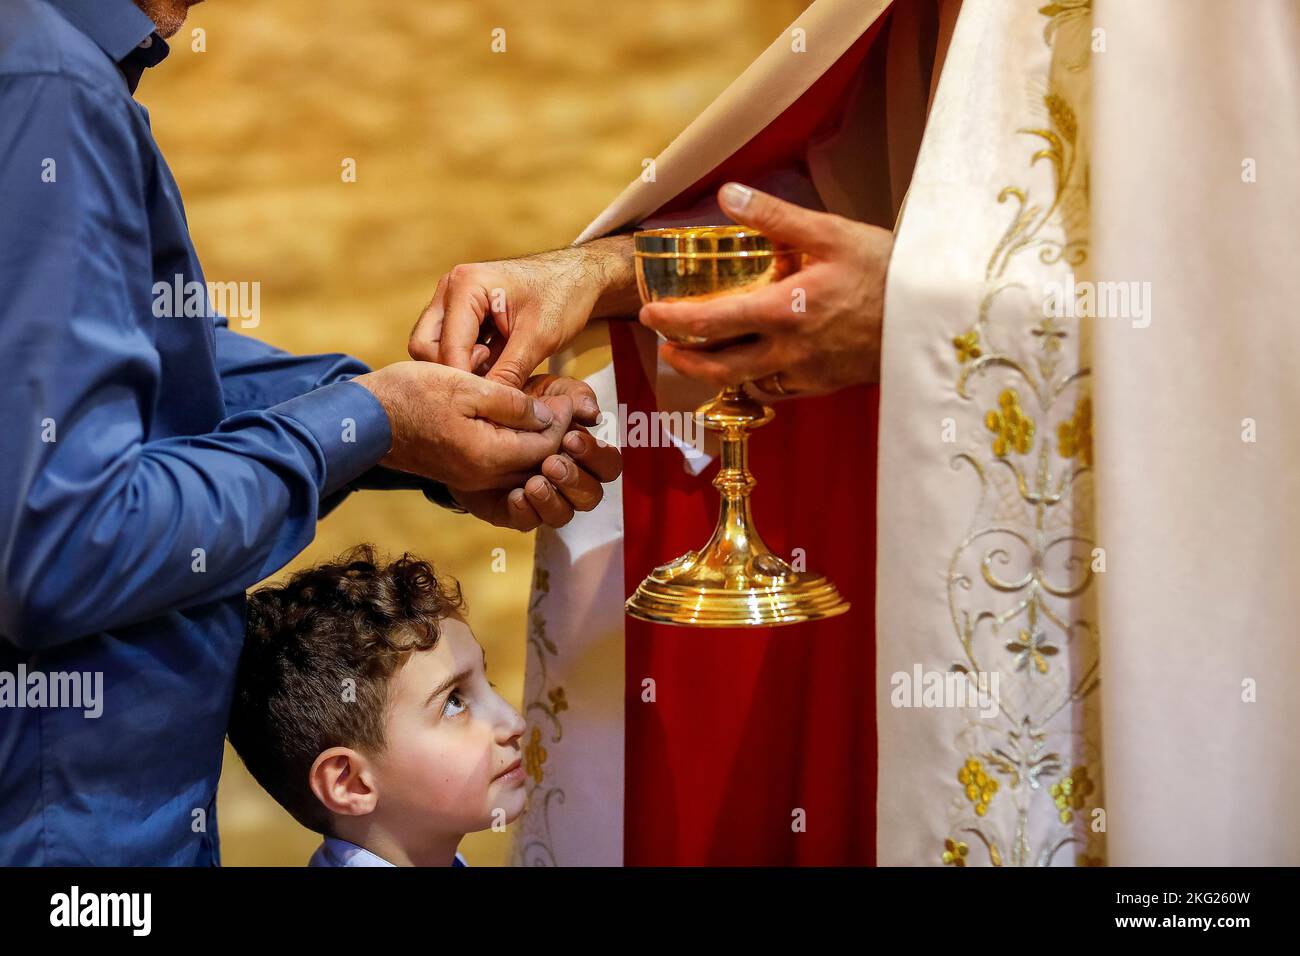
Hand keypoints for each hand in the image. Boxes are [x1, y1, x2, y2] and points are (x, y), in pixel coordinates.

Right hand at [353, 361, 571, 491]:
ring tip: (543, 410)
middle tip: (564, 403)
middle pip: (538, 462)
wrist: (363, 419)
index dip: (562, 420)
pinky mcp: (460, 473)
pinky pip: (500, 466)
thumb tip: (548, 415)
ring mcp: (470, 478)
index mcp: (489, 455)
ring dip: (537, 441)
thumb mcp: (466, 386)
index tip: (568, 396)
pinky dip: (515, 446)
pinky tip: (514, 421)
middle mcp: (483, 476)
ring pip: (521, 466)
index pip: (546, 445)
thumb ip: (512, 403)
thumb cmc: (410, 395)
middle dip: (556, 435)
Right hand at [409, 235, 638, 388]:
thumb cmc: (564, 297)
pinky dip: (467, 363)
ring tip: (496, 376)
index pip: (448, 346)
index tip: (485, 407)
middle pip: (426, 347)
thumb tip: (490, 408)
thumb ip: (510, 372)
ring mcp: (451, 301)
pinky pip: (448, 346)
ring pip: (433, 349)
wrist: (577, 278)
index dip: (465, 381)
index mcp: (466, 285)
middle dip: (455, 373)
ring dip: (460, 369)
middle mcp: (449, 289)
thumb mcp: (540, 338)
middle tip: (492, 385)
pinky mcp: (459, 314)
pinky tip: (494, 371)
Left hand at [448, 374, 622, 530]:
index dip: (596, 456)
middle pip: (592, 496)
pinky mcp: (513, 511)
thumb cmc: (519, 401)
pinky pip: (528, 522)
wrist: (470, 416)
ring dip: (552, 499)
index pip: (608, 465)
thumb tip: (594, 413)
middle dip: (574, 480)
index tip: (570, 438)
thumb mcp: (546, 389)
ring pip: (563, 515)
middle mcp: (568, 481)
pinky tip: (516, 495)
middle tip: (551, 463)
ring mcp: (542, 499)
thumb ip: (573, 395)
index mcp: (583, 453)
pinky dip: (525, 511)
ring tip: (533, 482)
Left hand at [638, 182, 892, 397]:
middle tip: (663, 345)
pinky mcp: (821, 386)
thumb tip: (728, 194)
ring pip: (742, 384)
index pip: (710, 322)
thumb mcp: (831, 233)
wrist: (932, 318)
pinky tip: (748, 366)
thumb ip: (775, 217)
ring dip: (712, 372)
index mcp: (783, 310)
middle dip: (682, 357)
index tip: (649, 314)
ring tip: (695, 356)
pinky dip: (751, 381)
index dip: (673, 320)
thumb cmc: (885, 270)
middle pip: (716, 366)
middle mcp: (787, 350)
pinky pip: (773, 391)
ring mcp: (804, 374)